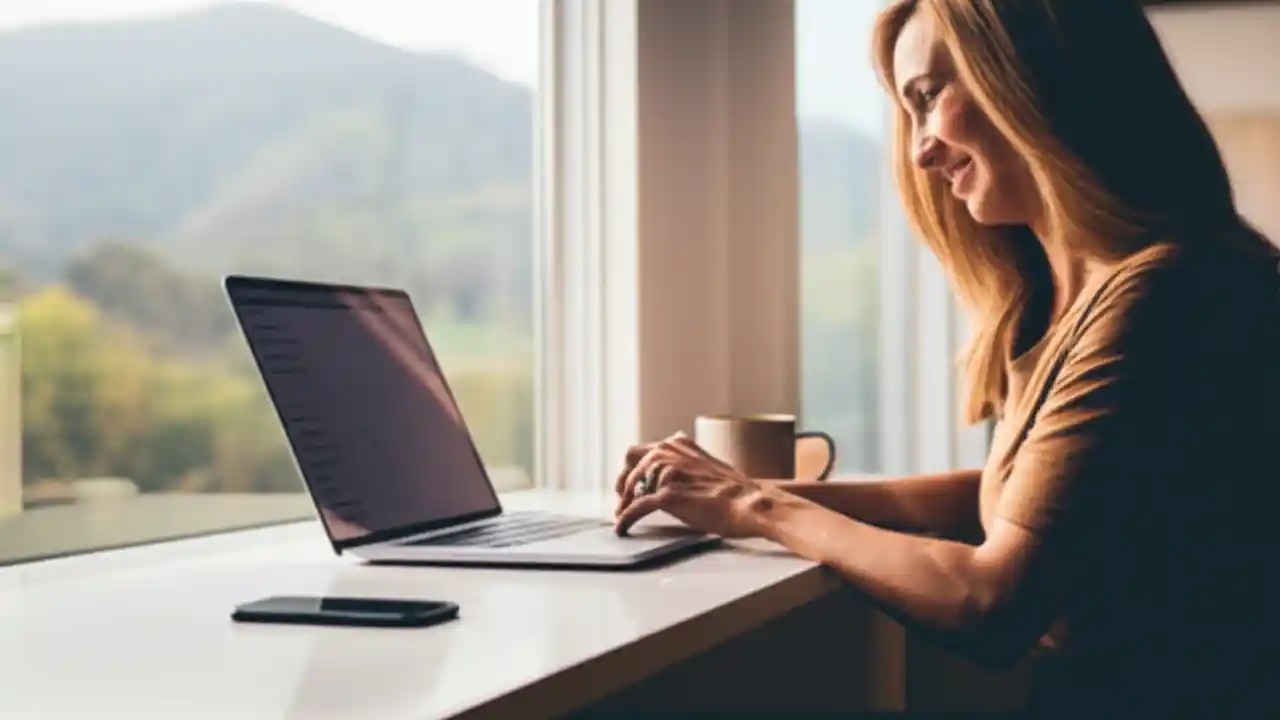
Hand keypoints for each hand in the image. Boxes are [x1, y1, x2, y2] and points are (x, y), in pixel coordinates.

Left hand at [613, 432, 777, 537]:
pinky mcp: (667, 495)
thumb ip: (685, 463)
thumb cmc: (735, 491)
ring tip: (622, 516)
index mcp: (678, 443)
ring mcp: (667, 472)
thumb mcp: (707, 465)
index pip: (641, 452)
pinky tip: (622, 527)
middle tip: (622, 498)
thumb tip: (668, 473)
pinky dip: (625, 519)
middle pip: (630, 463)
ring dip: (624, 504)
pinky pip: (636, 508)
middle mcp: (669, 452)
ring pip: (632, 488)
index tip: (630, 484)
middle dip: (623, 482)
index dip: (632, 469)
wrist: (750, 504)